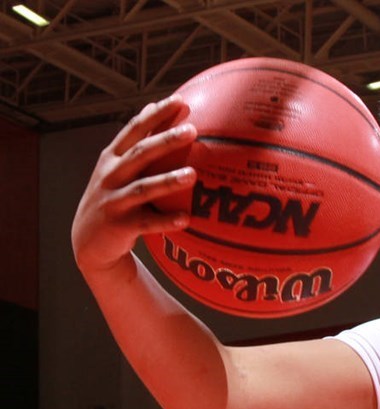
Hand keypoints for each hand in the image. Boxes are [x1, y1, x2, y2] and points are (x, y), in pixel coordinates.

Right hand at [71, 95, 197, 274]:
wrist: (89, 239)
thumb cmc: (114, 196)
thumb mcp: (117, 166)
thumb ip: (135, 140)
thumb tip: (152, 106)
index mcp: (112, 157)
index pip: (134, 130)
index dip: (156, 115)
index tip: (180, 101)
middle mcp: (111, 175)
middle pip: (139, 154)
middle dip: (165, 141)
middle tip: (192, 130)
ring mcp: (114, 200)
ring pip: (143, 188)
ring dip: (168, 181)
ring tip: (193, 174)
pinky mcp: (120, 226)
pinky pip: (147, 223)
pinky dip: (166, 221)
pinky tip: (186, 219)